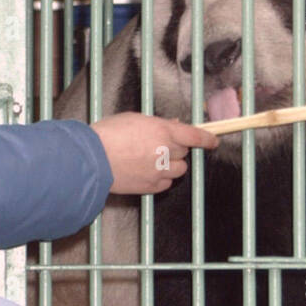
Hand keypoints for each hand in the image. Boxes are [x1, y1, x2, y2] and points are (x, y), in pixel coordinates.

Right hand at [90, 112, 218, 194]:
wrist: (91, 159)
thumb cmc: (108, 135)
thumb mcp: (134, 119)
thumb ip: (157, 123)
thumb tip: (173, 126)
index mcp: (163, 131)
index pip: (195, 135)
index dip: (207, 139)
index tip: (214, 141)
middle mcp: (165, 152)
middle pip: (184, 152)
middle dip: (176, 148)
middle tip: (160, 144)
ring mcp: (159, 171)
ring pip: (179, 170)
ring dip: (171, 164)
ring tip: (153, 160)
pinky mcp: (150, 186)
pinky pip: (165, 184)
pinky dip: (161, 178)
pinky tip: (147, 172)